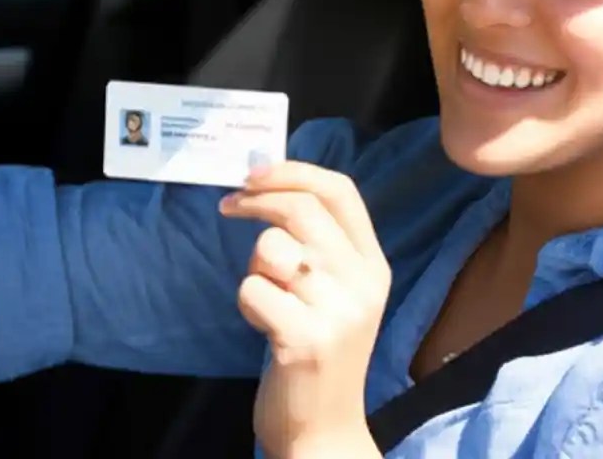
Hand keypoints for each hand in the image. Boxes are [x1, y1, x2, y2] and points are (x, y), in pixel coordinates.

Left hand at [219, 162, 389, 457]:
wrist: (324, 431)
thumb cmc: (318, 353)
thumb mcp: (337, 294)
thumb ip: (317, 244)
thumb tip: (267, 180)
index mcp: (374, 266)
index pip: (341, 191)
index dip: (293, 172)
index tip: (254, 173)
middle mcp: (364, 285)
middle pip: (302, 209)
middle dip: (256, 200)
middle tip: (228, 205)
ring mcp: (338, 313)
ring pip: (271, 249)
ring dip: (254, 267)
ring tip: (269, 299)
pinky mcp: (305, 340)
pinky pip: (252, 289)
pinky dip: (246, 303)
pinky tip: (263, 327)